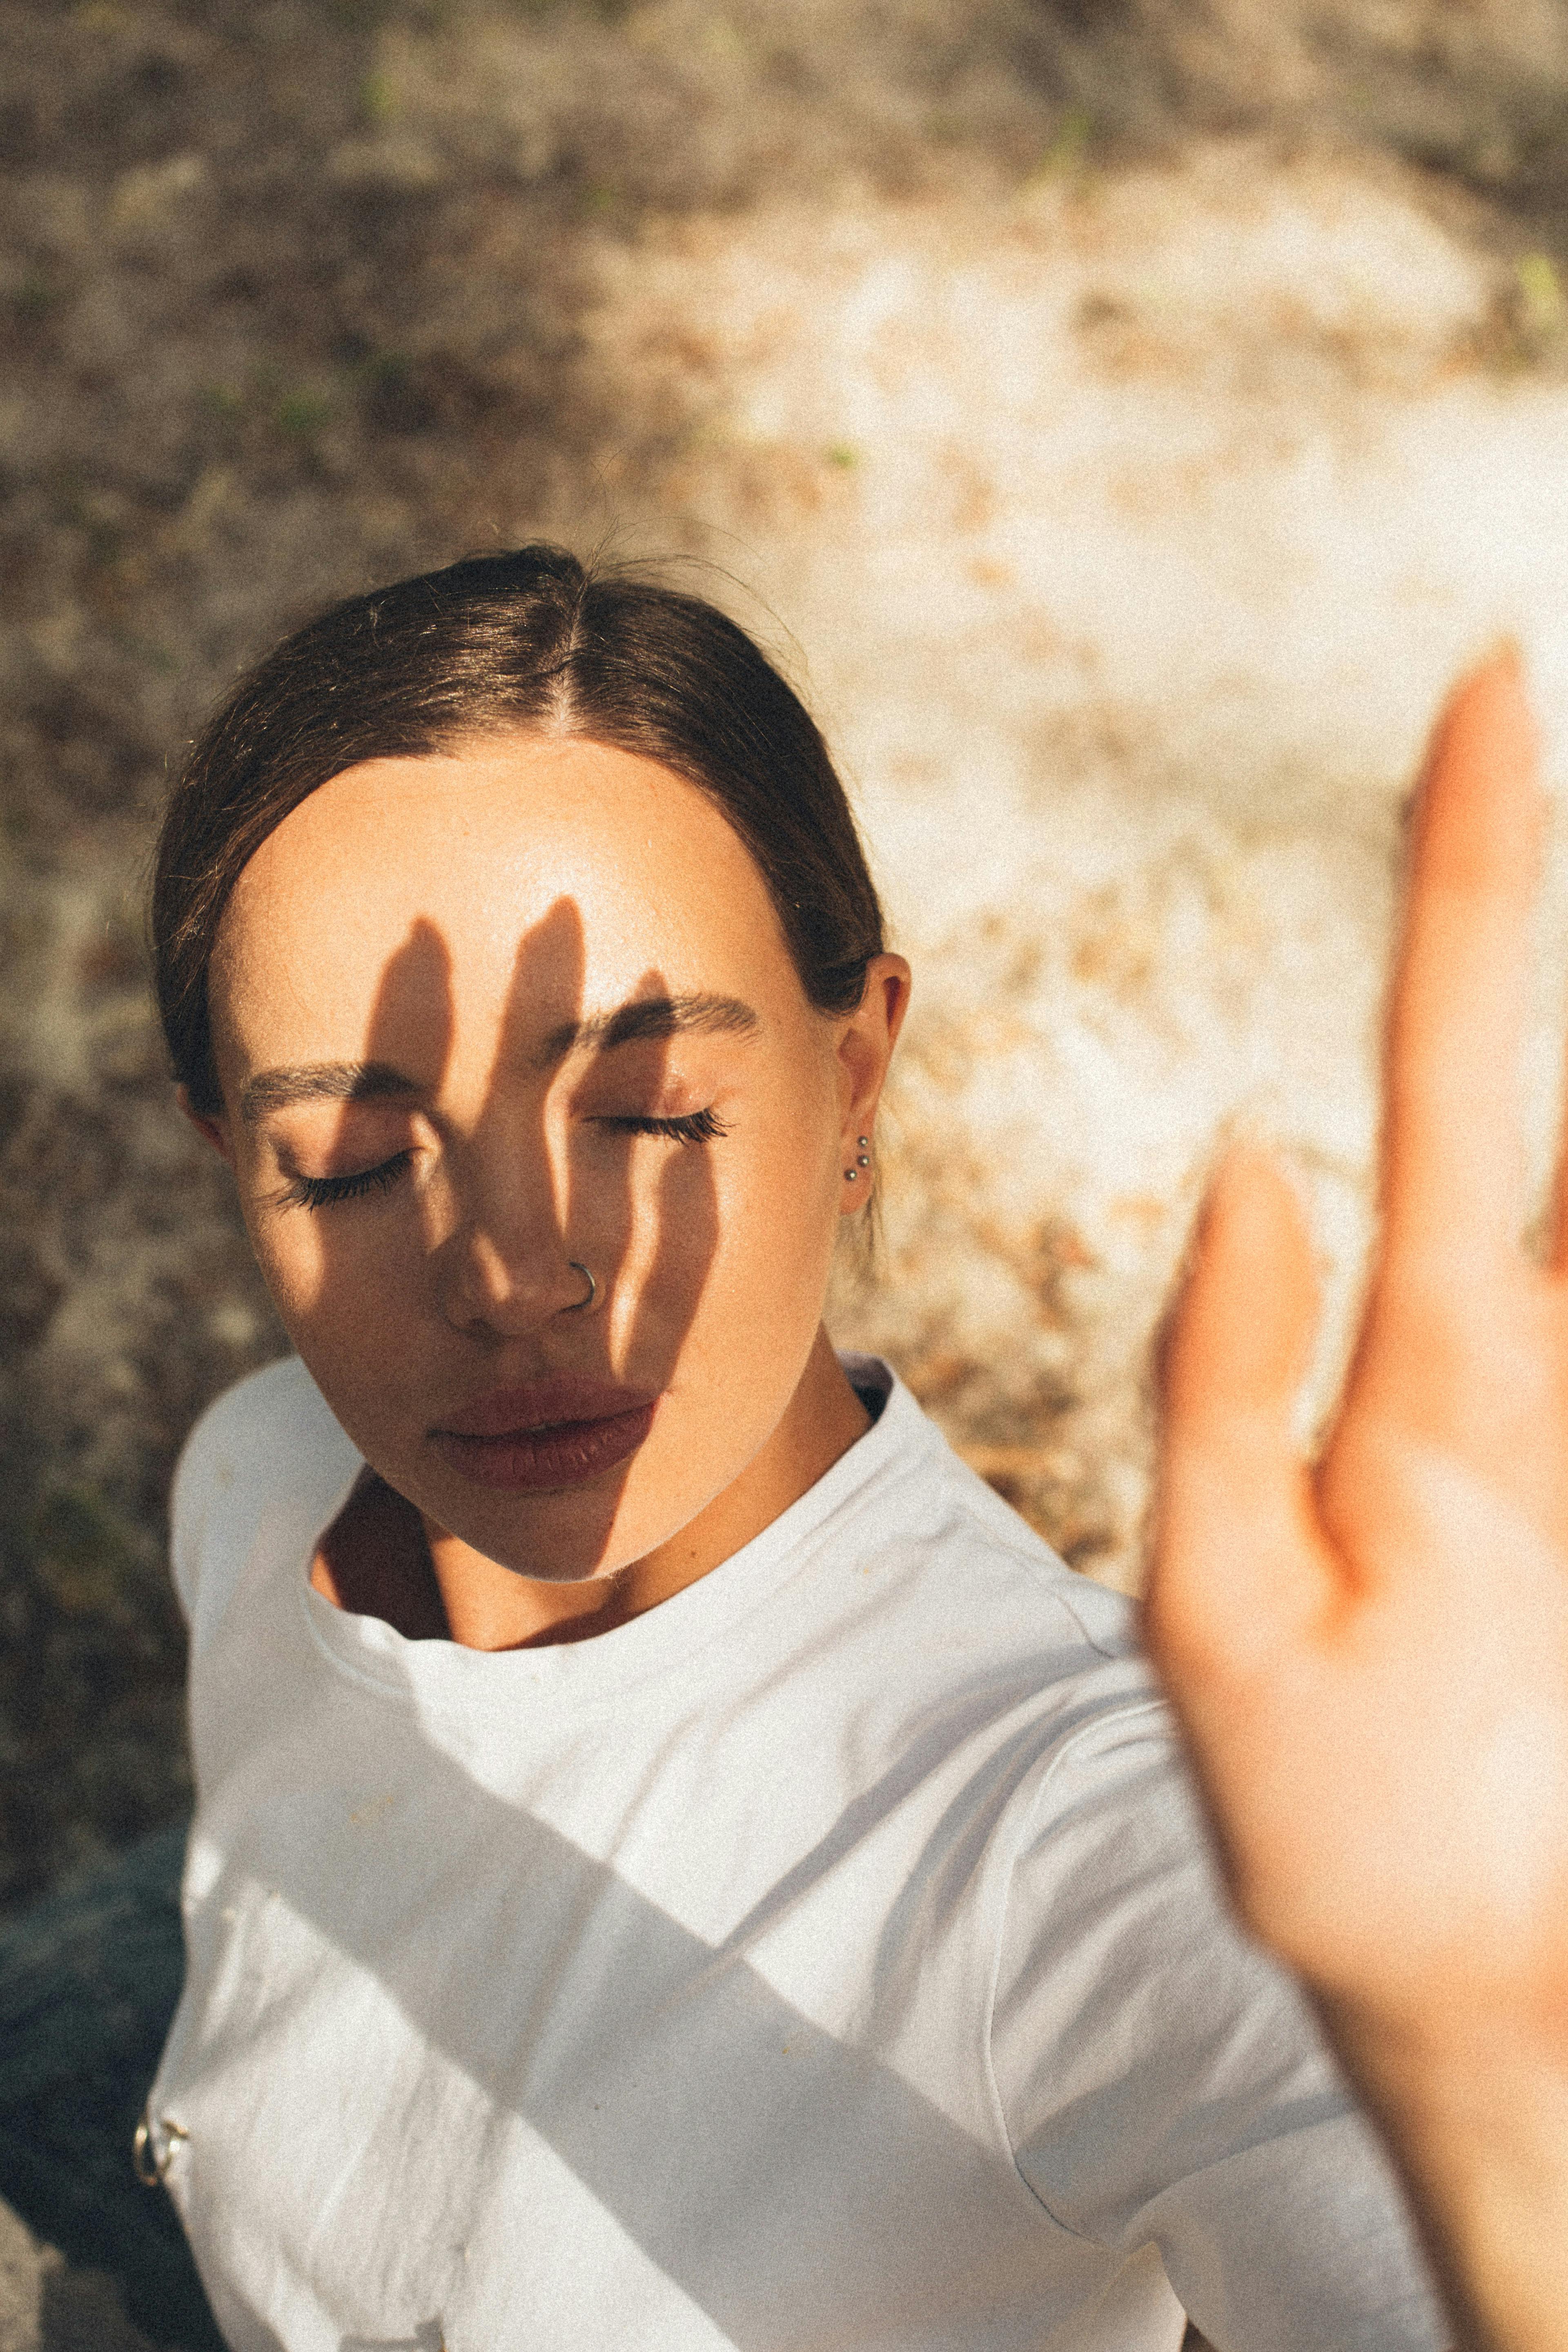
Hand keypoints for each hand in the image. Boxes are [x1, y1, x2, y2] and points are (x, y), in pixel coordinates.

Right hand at [1146, 651, 1567, 2351]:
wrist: (1506, 1981)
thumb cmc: (1344, 1813)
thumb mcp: (1218, 1623)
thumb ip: (1223, 1380)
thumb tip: (1250, 1150)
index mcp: (1441, 1374)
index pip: (1455, 1063)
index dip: (1473, 869)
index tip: (1492, 682)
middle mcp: (1546, 1354)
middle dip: (1548, 891)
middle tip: (1532, 696)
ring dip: (1559, 1055)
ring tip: (1528, 828)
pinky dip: (1554, 1190)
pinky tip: (1528, 1157)